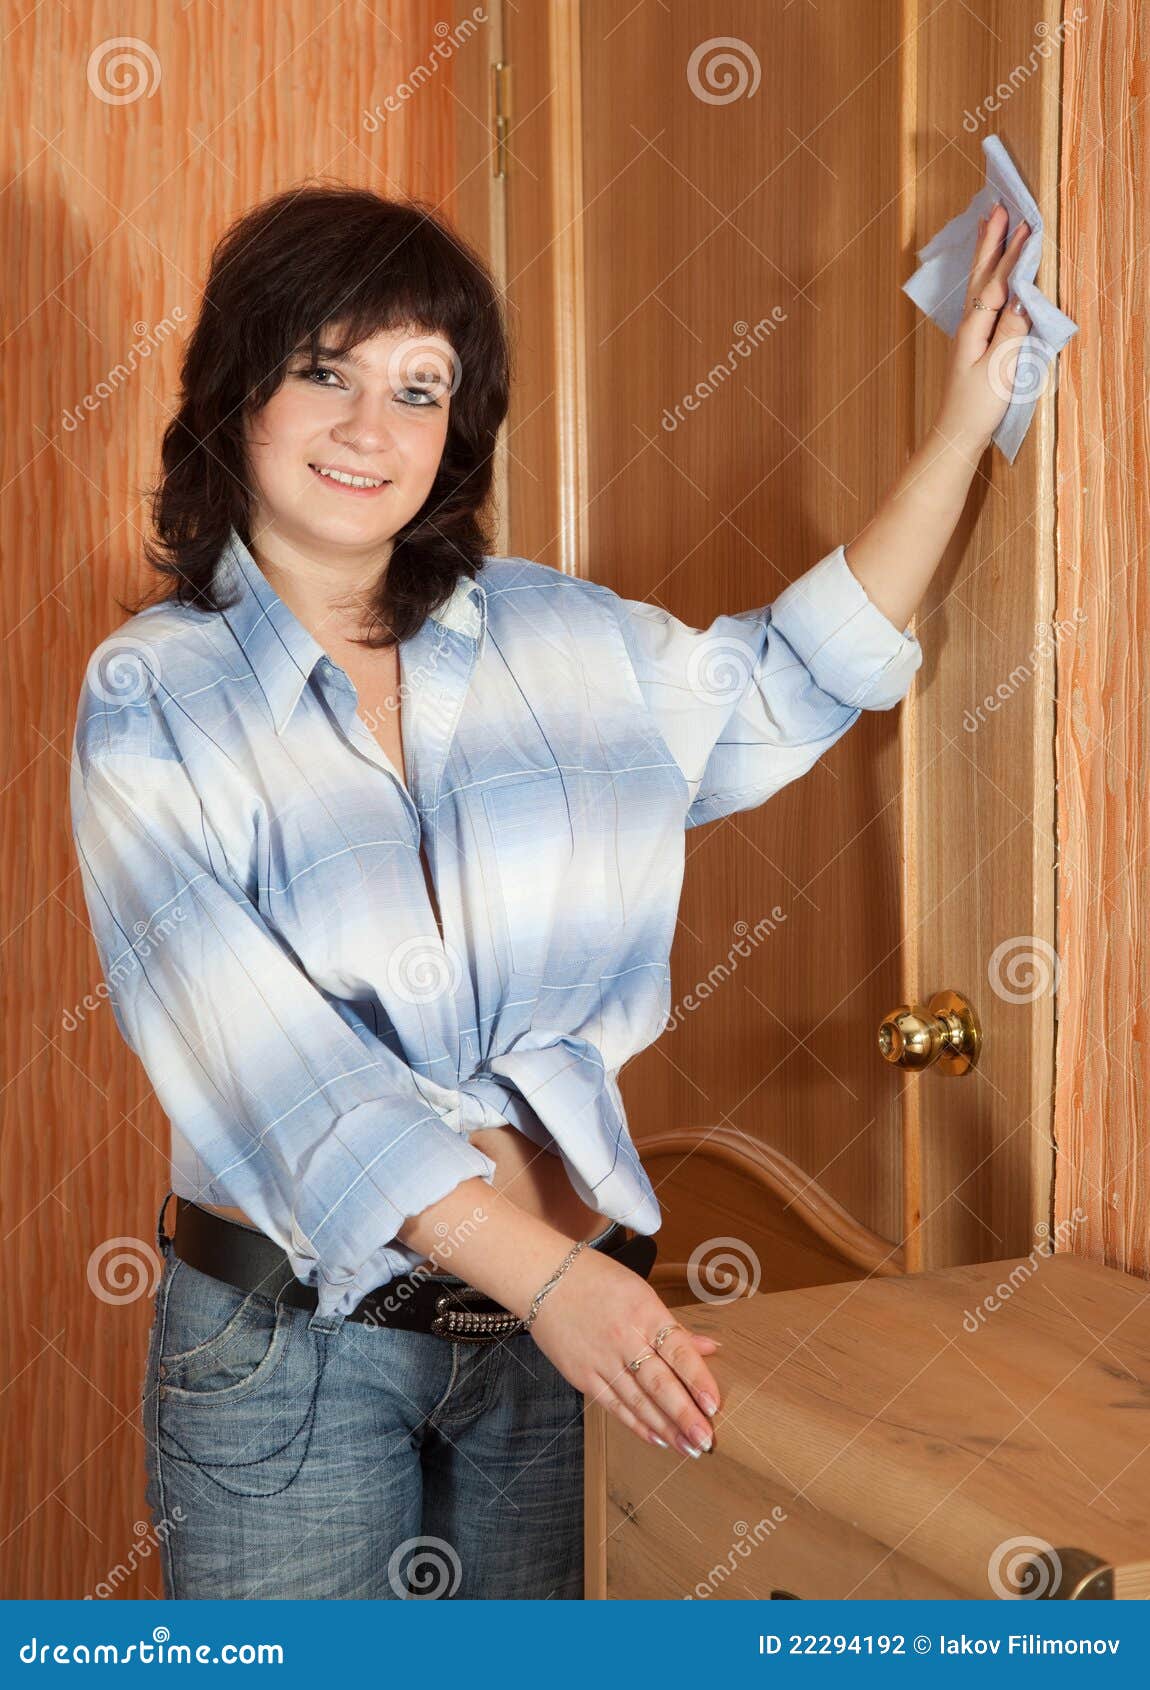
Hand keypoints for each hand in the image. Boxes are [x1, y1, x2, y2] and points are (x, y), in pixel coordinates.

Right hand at [525, 1245, 721, 1457]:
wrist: (544, 1279)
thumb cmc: (596, 1279)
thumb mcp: (641, 1293)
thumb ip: (673, 1326)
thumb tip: (709, 1348)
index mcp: (644, 1312)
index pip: (678, 1351)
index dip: (698, 1379)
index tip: (714, 1404)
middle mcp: (624, 1339)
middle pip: (659, 1383)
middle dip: (685, 1415)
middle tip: (706, 1440)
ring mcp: (601, 1360)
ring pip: (638, 1401)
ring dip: (665, 1428)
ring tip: (688, 1447)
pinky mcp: (583, 1376)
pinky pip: (614, 1405)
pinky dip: (636, 1424)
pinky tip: (656, 1439)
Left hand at [930, 201, 1033, 454]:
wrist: (955, 435)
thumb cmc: (977, 407)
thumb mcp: (998, 369)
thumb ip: (1011, 332)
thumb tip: (1022, 296)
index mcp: (975, 328)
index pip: (997, 283)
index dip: (1012, 255)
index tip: (1026, 225)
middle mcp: (969, 326)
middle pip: (981, 275)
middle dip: (991, 241)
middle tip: (998, 208)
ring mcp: (969, 333)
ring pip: (980, 284)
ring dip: (987, 254)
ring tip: (990, 227)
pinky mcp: (973, 343)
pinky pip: (982, 299)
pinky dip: (987, 277)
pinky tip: (989, 273)